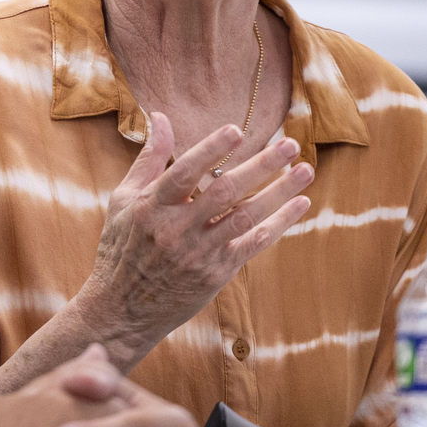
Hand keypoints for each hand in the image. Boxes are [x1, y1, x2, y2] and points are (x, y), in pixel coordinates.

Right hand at [73, 112, 313, 367]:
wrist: (122, 309)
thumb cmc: (121, 247)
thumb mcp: (124, 200)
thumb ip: (148, 159)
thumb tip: (161, 117)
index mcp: (151, 207)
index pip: (184, 173)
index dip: (210, 151)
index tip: (236, 131)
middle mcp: (176, 230)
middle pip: (224, 192)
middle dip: (260, 166)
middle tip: (290, 144)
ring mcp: (198, 253)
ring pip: (245, 218)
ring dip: (279, 193)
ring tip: (306, 170)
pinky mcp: (215, 273)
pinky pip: (252, 245)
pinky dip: (278, 225)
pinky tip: (299, 205)